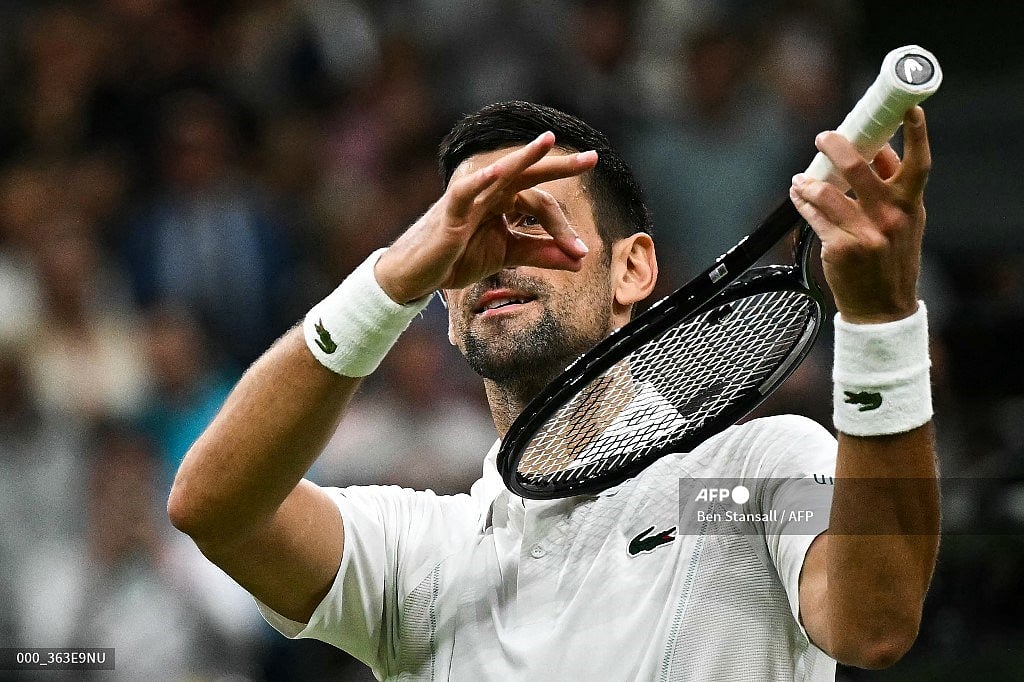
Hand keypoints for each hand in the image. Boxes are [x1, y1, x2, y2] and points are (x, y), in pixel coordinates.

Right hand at [374, 132, 596, 303]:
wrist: (418, 276)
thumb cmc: (457, 258)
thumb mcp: (507, 255)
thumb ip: (541, 253)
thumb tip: (580, 261)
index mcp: (504, 200)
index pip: (541, 204)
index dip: (563, 228)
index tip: (580, 254)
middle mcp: (489, 191)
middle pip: (529, 174)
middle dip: (560, 165)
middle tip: (592, 157)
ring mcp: (470, 198)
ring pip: (501, 173)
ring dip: (525, 157)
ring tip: (548, 141)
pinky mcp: (450, 212)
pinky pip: (465, 191)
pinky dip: (480, 180)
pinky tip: (497, 171)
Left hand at [790, 106, 930, 323]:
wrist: (883, 308)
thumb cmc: (891, 260)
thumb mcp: (905, 223)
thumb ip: (893, 187)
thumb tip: (879, 148)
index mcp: (911, 205)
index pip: (919, 163)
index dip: (917, 134)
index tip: (909, 109)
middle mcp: (892, 216)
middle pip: (860, 168)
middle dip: (837, 146)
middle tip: (823, 136)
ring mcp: (866, 233)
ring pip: (828, 192)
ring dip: (810, 180)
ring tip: (801, 178)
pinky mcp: (842, 248)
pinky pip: (814, 215)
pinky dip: (802, 201)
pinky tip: (798, 195)